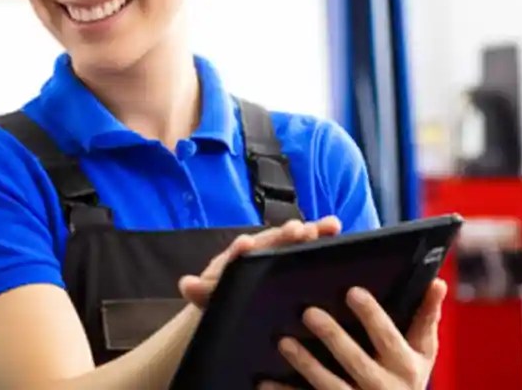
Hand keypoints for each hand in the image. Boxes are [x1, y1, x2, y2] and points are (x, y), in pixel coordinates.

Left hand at [179, 216, 341, 307]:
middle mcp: (253, 250)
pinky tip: (336, 225)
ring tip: (330, 225)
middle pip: (269, 241)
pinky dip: (320, 235)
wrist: (227, 296)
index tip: (247, 243)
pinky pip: (304, 245)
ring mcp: (271, 251)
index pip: (237, 253)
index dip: (242, 249)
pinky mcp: (287, 257)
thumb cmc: (218, 295)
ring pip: (289, 239)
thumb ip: (197, 290)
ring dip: (309, 231)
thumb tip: (185, 283)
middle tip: (300, 229)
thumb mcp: (207, 296)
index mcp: (233, 260)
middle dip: (283, 236)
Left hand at [258, 279, 446, 389]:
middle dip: (333, 337)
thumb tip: (437, 282)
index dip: (372, 316)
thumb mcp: (422, 352)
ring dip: (306, 364)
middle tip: (309, 312)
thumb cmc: (407, 378)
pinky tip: (264, 382)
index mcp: (406, 367)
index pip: (389, 338)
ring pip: (330, 385)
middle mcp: (384, 388)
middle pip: (356, 361)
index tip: (352, 291)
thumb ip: (425, 317)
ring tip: (284, 342)